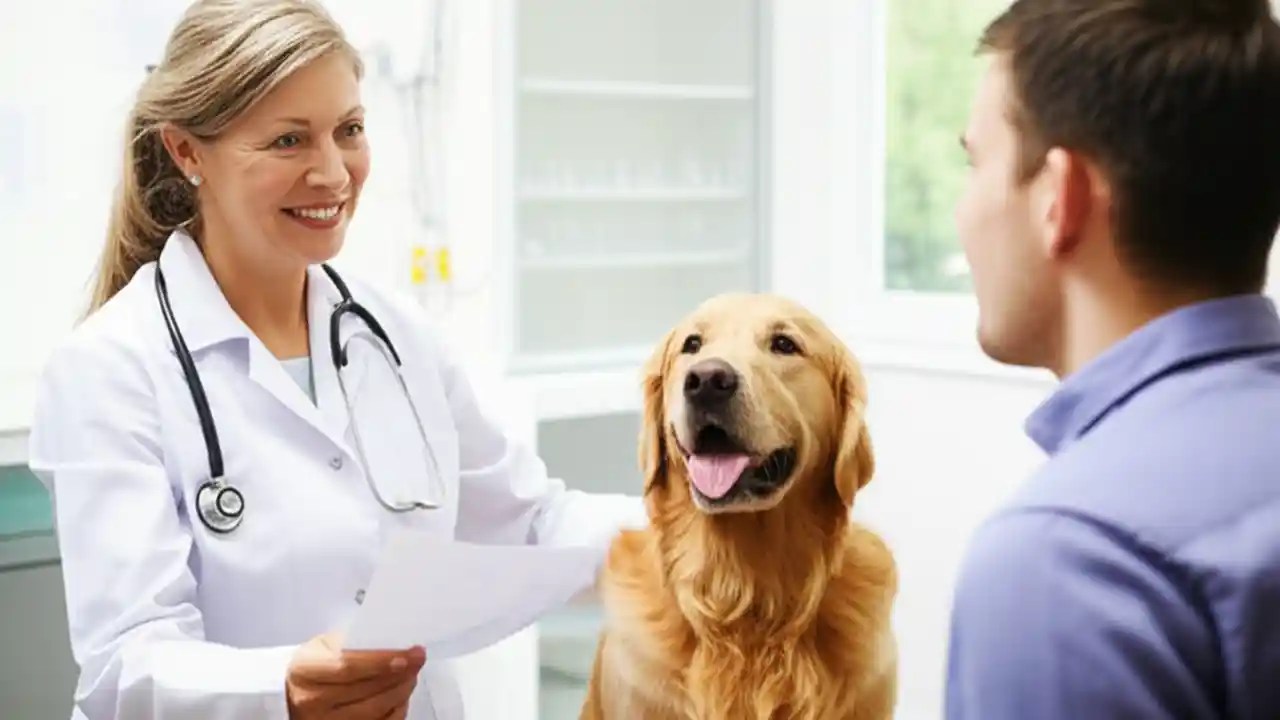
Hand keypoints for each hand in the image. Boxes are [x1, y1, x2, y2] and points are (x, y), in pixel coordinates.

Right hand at [286, 631, 425, 719]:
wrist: (296, 692)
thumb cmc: (316, 664)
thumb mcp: (326, 644)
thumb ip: (354, 641)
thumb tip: (394, 641)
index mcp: (306, 670)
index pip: (348, 666)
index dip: (381, 662)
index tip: (406, 655)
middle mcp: (311, 701)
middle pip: (366, 690)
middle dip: (399, 674)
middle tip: (418, 659)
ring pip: (375, 710)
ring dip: (401, 691)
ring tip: (412, 674)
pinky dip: (396, 710)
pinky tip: (401, 695)